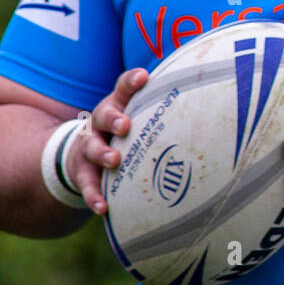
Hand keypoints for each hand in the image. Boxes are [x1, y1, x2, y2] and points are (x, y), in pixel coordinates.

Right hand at [68, 66, 148, 214]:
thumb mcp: (133, 116)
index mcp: (115, 106)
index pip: (122, 89)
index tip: (143, 77)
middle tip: (125, 125)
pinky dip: (94, 196)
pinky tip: (103, 208)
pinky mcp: (82, 173)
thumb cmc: (120, 133)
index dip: (131, 82)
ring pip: (92, 148)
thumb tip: (203, 106)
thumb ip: (158, 111)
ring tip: (114, 160)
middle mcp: (98, 125)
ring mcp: (89, 148)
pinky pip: (87, 185)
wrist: (80, 156)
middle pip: (103, 116)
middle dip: (114, 119)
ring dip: (103, 154)